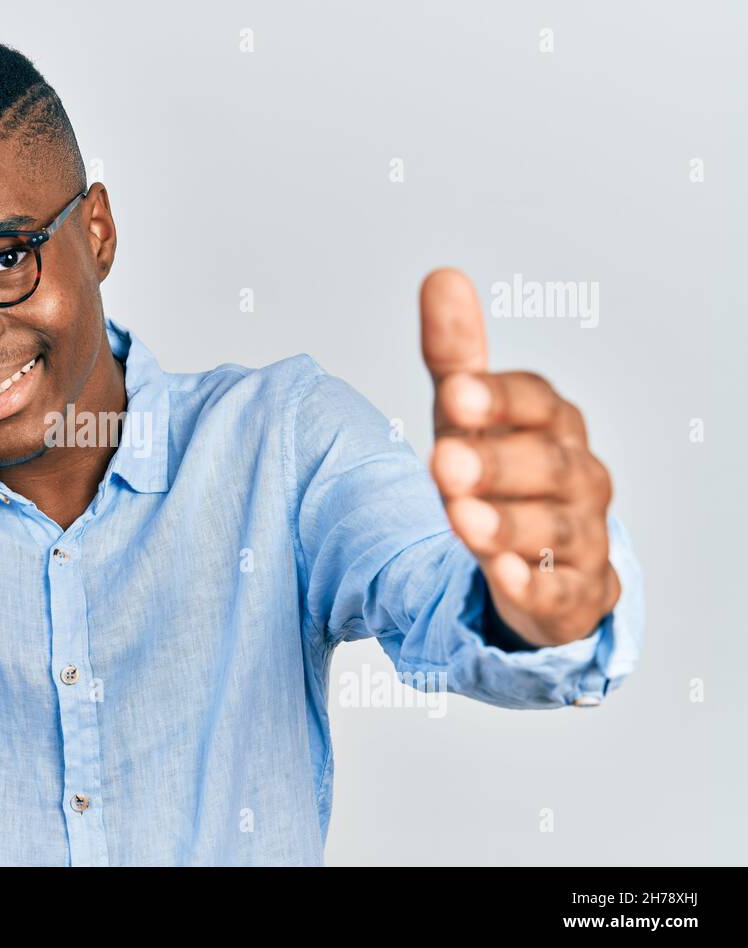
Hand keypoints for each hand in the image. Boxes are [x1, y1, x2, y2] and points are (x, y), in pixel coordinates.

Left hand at [420, 268, 619, 646]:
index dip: (496, 399)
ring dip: (506, 524)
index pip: (534, 403)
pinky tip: (505, 577)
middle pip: (544, 466)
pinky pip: (561, 591)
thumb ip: (458, 354)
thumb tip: (442, 278)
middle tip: (444, 462)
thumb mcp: (470, 415)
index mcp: (552, 424)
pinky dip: (535, 585)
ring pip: (551, 529)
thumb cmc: (500, 473)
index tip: (453, 390)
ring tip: (461, 518)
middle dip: (494, 464)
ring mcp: (582, 536)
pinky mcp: (575, 593)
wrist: (538, 559)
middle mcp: (577, 475)